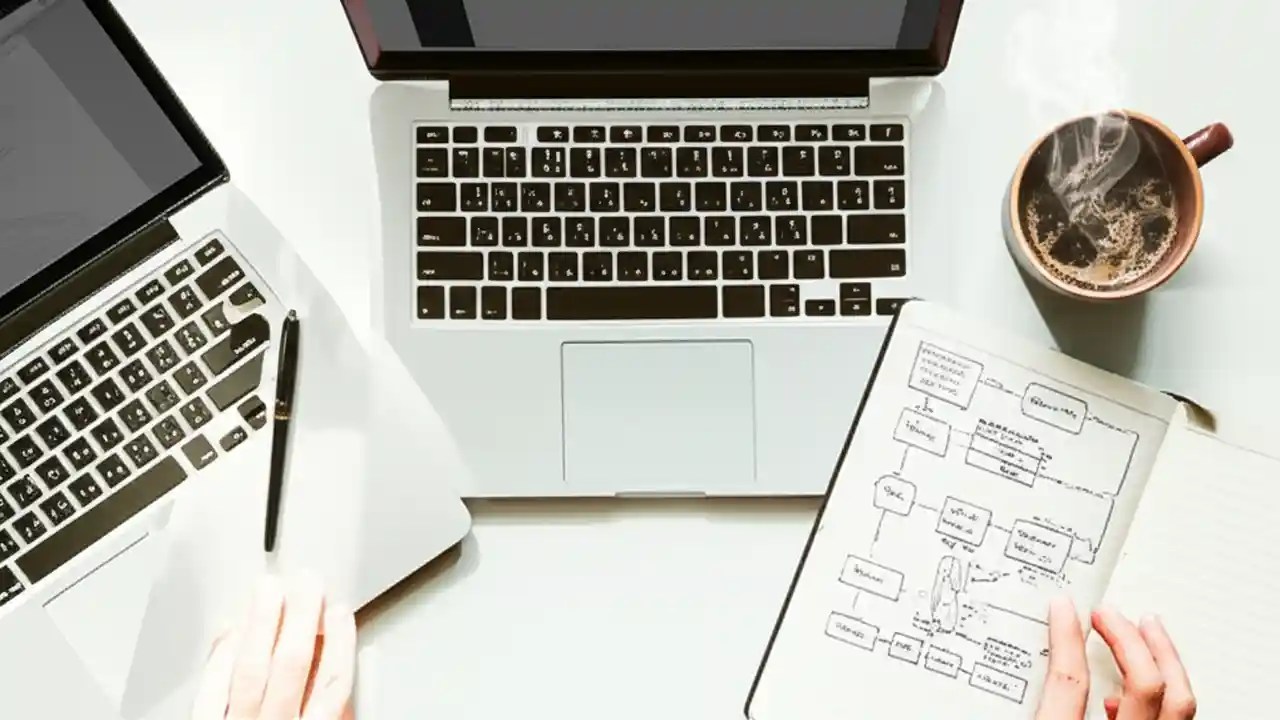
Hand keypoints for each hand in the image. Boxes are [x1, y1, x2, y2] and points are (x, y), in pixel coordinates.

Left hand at [192, 575, 356, 719]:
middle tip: (308, 583)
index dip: (339, 642)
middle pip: (292, 664)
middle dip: (302, 617)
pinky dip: (221, 655)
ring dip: (262, 622)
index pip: (331, 683)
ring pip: (251, 668)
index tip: (340, 612)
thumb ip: (332, 716)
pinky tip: (231, 628)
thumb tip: (343, 688)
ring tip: (269, 589)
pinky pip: (212, 688)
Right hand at [1036, 597, 1195, 719]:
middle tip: (1108, 614)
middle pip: (1144, 684)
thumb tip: (1001, 683)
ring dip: (1164, 658)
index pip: (1071, 684)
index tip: (1063, 610)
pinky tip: (1148, 687)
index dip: (1067, 640)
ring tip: (1150, 629)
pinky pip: (1177, 719)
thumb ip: (1033, 707)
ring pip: (1178, 701)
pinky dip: (1168, 693)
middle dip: (1129, 639)